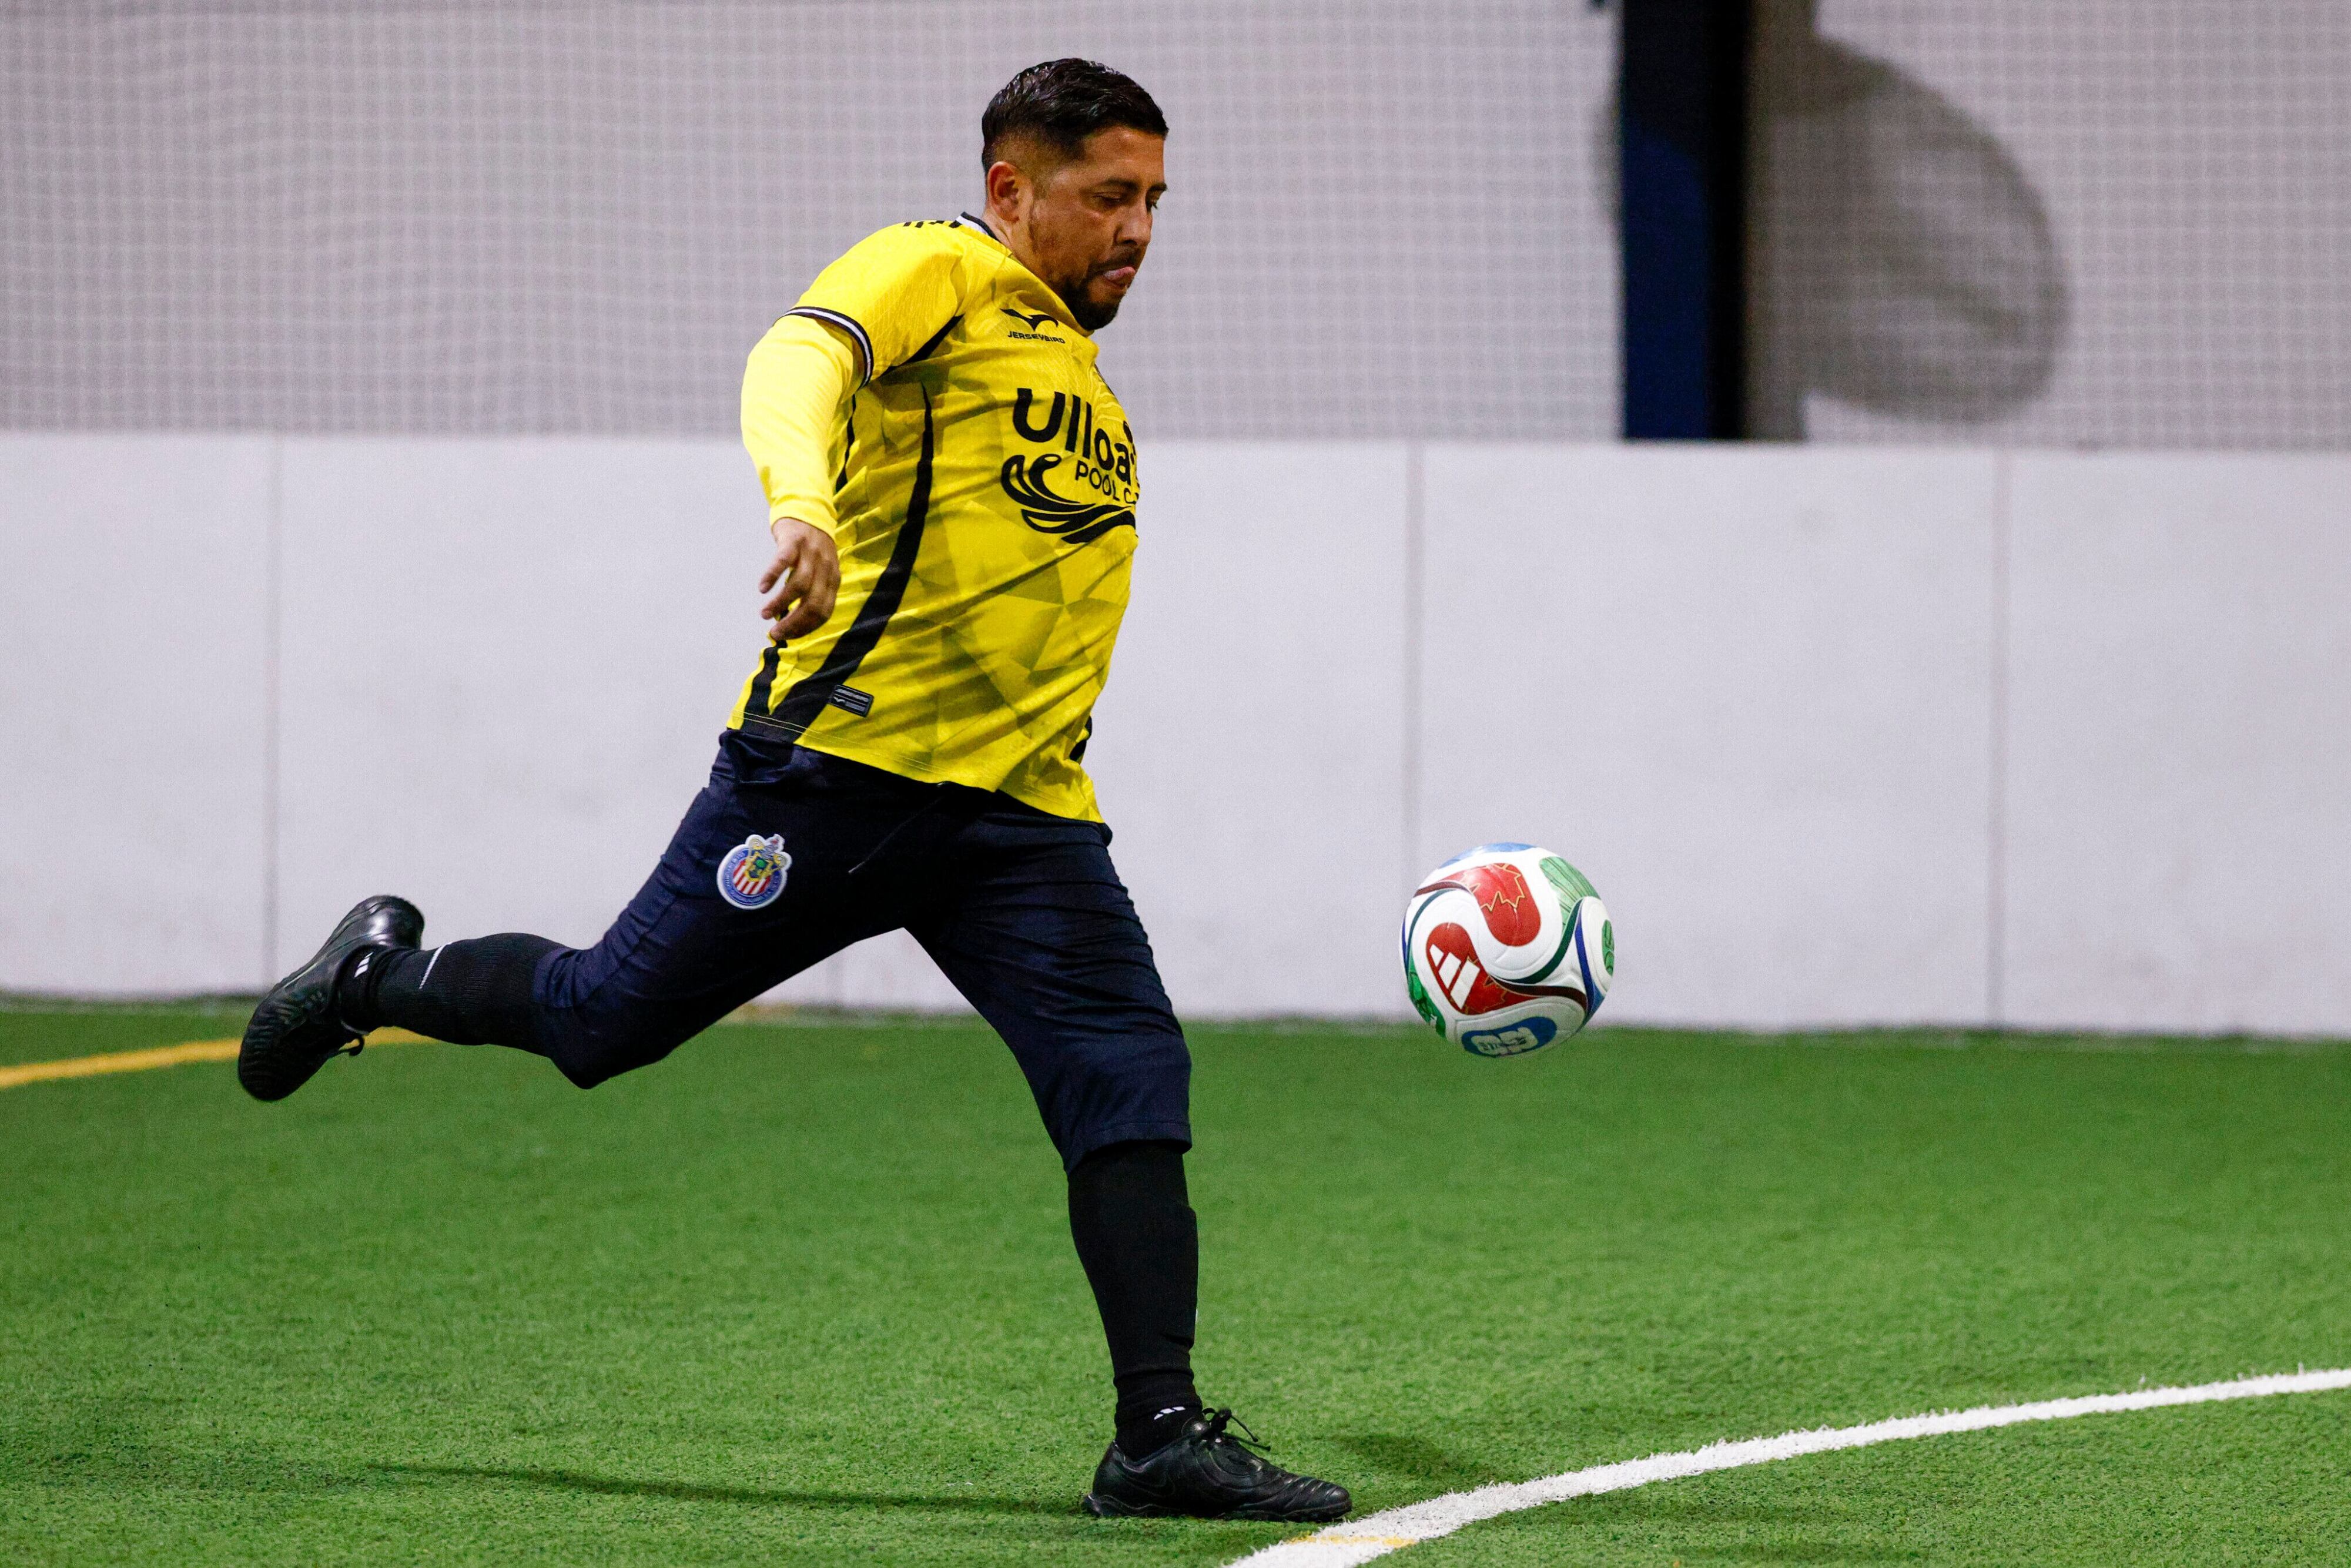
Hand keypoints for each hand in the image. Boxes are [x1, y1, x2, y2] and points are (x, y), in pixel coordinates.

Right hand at [759, 518, 839, 643]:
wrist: (808, 511)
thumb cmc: (811, 549)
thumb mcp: (820, 571)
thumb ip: (812, 593)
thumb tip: (792, 622)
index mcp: (833, 580)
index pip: (824, 612)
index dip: (805, 628)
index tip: (788, 636)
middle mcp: (825, 568)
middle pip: (813, 604)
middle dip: (793, 623)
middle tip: (775, 632)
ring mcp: (810, 553)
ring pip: (798, 586)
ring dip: (780, 604)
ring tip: (764, 614)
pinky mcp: (794, 541)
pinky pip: (783, 562)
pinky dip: (772, 577)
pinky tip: (762, 589)